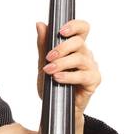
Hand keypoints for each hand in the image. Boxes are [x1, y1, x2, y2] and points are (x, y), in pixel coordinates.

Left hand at [37, 19, 101, 133]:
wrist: (55, 108)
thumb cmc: (52, 85)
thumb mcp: (43, 63)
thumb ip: (43, 45)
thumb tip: (40, 24)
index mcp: (76, 47)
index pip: (82, 28)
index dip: (74, 25)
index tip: (60, 31)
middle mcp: (85, 54)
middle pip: (79, 42)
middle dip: (62, 48)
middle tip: (48, 57)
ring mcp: (91, 67)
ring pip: (80, 58)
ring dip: (62, 63)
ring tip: (49, 70)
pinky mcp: (94, 80)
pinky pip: (83, 75)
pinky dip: (68, 76)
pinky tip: (58, 78)